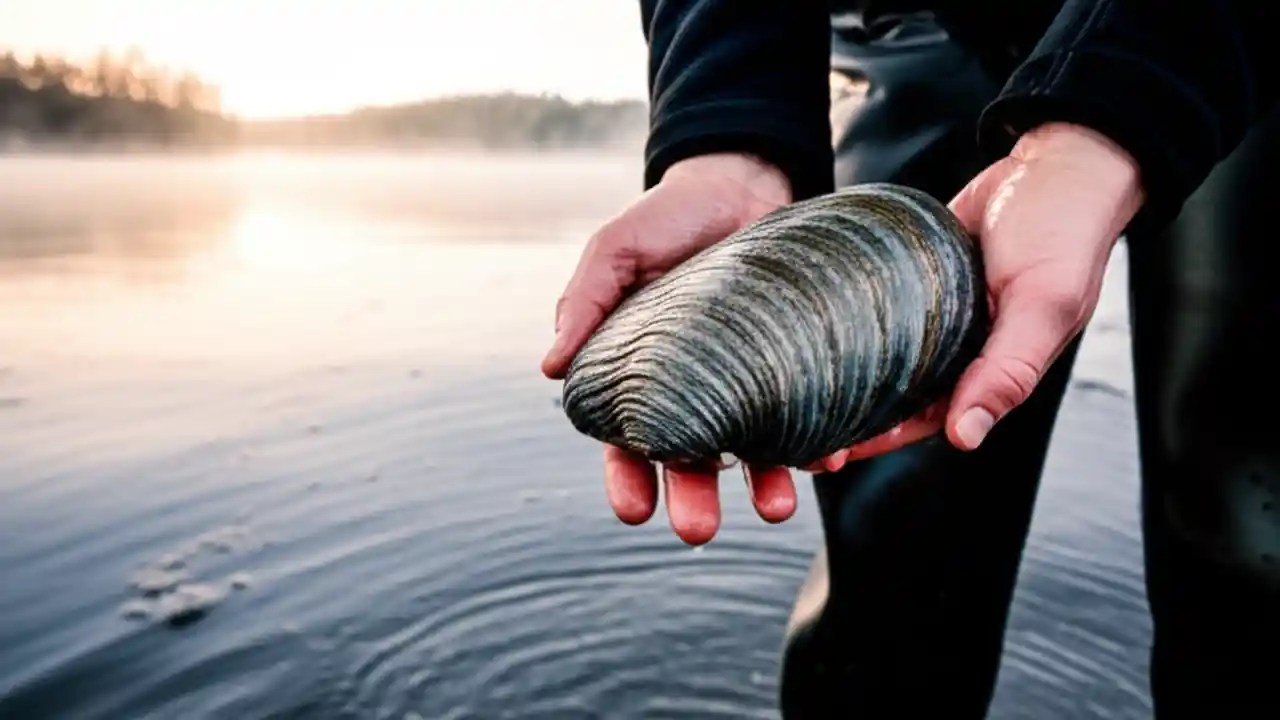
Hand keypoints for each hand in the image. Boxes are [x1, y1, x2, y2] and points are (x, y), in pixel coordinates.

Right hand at [542, 153, 799, 544]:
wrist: (742, 183)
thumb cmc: (665, 220)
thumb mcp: (614, 252)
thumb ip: (583, 305)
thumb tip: (549, 367)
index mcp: (641, 378)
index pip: (628, 442)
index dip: (627, 479)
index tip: (633, 510)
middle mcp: (695, 394)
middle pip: (690, 463)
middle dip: (693, 501)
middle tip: (698, 532)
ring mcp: (748, 384)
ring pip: (753, 451)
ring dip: (761, 486)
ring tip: (775, 510)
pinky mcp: (797, 366)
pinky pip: (808, 415)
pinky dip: (817, 441)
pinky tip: (827, 456)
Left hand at [813, 122, 1145, 470]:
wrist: (1058, 163)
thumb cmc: (1064, 236)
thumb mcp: (1043, 305)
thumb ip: (1007, 371)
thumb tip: (965, 438)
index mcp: (988, 371)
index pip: (920, 421)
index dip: (873, 441)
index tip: (822, 454)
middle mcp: (957, 349)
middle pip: (888, 394)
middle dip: (840, 413)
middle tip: (784, 423)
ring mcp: (934, 313)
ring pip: (877, 353)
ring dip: (835, 369)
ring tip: (782, 380)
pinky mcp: (916, 277)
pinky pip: (876, 305)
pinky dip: (844, 315)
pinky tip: (801, 320)